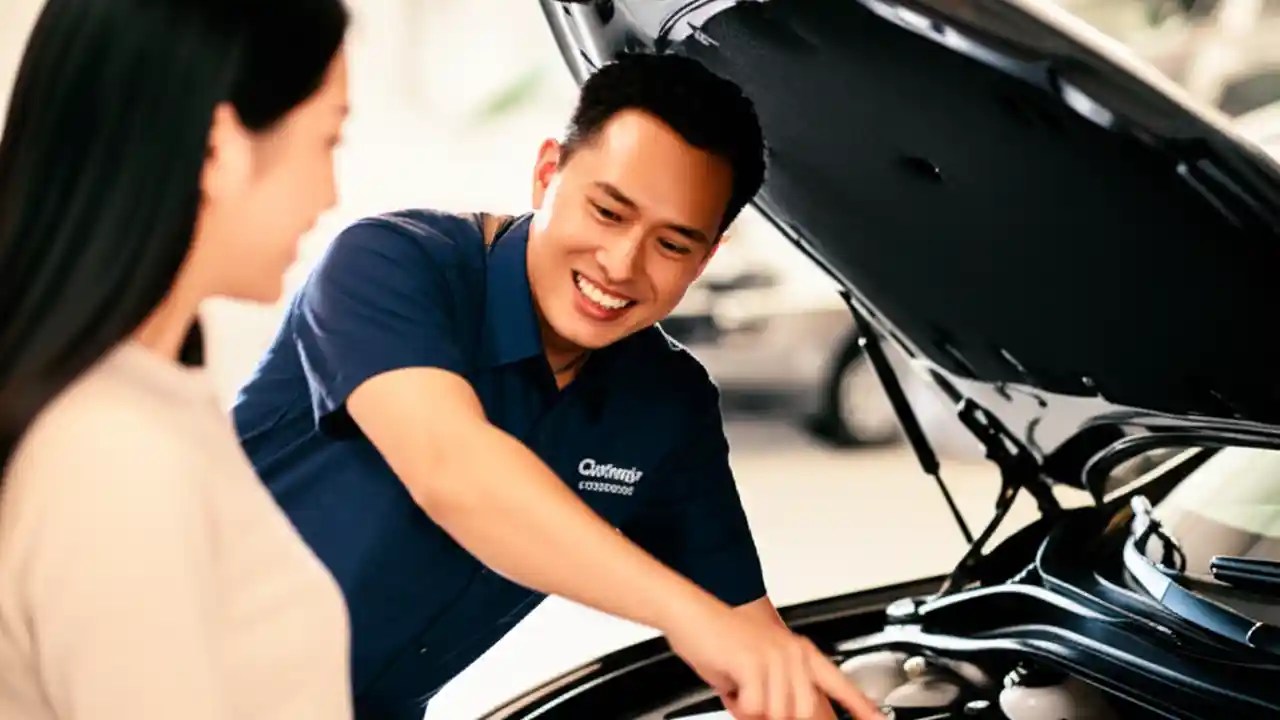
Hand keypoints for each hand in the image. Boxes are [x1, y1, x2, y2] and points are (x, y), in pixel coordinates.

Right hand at [665, 602, 884, 719]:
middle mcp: (792, 654)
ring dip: (752, 709)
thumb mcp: (757, 667)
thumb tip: (788, 714)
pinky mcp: (755, 663)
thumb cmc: (719, 640)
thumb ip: (780, 690)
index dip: (861, 706)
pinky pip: (754, 707)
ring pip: (778, 713)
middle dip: (772, 714)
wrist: (691, 613)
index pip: (840, 684)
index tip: (877, 719)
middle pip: (802, 712)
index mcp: (799, 652)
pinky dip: (738, 704)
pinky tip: (731, 683)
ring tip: (740, 686)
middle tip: (750, 698)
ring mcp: (776, 658)